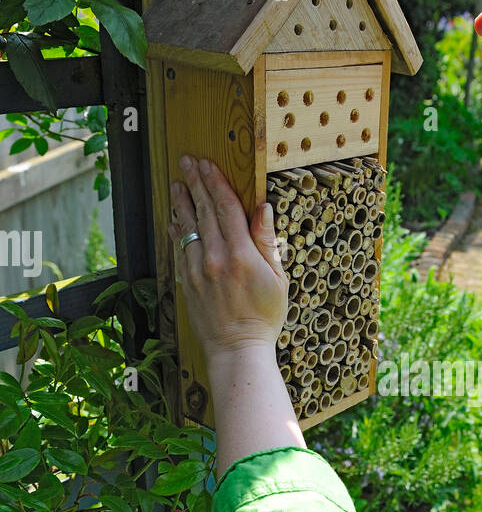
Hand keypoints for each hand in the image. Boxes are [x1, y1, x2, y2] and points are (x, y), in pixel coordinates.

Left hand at [167, 155, 287, 360]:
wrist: (238, 349)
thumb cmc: (264, 317)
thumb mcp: (277, 279)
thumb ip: (267, 242)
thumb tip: (263, 209)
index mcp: (242, 255)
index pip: (226, 208)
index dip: (216, 183)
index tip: (208, 164)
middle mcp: (216, 259)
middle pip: (204, 212)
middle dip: (195, 184)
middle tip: (187, 162)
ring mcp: (198, 271)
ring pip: (187, 228)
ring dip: (182, 203)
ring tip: (177, 183)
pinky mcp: (187, 283)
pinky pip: (180, 250)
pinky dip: (176, 232)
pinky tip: (173, 219)